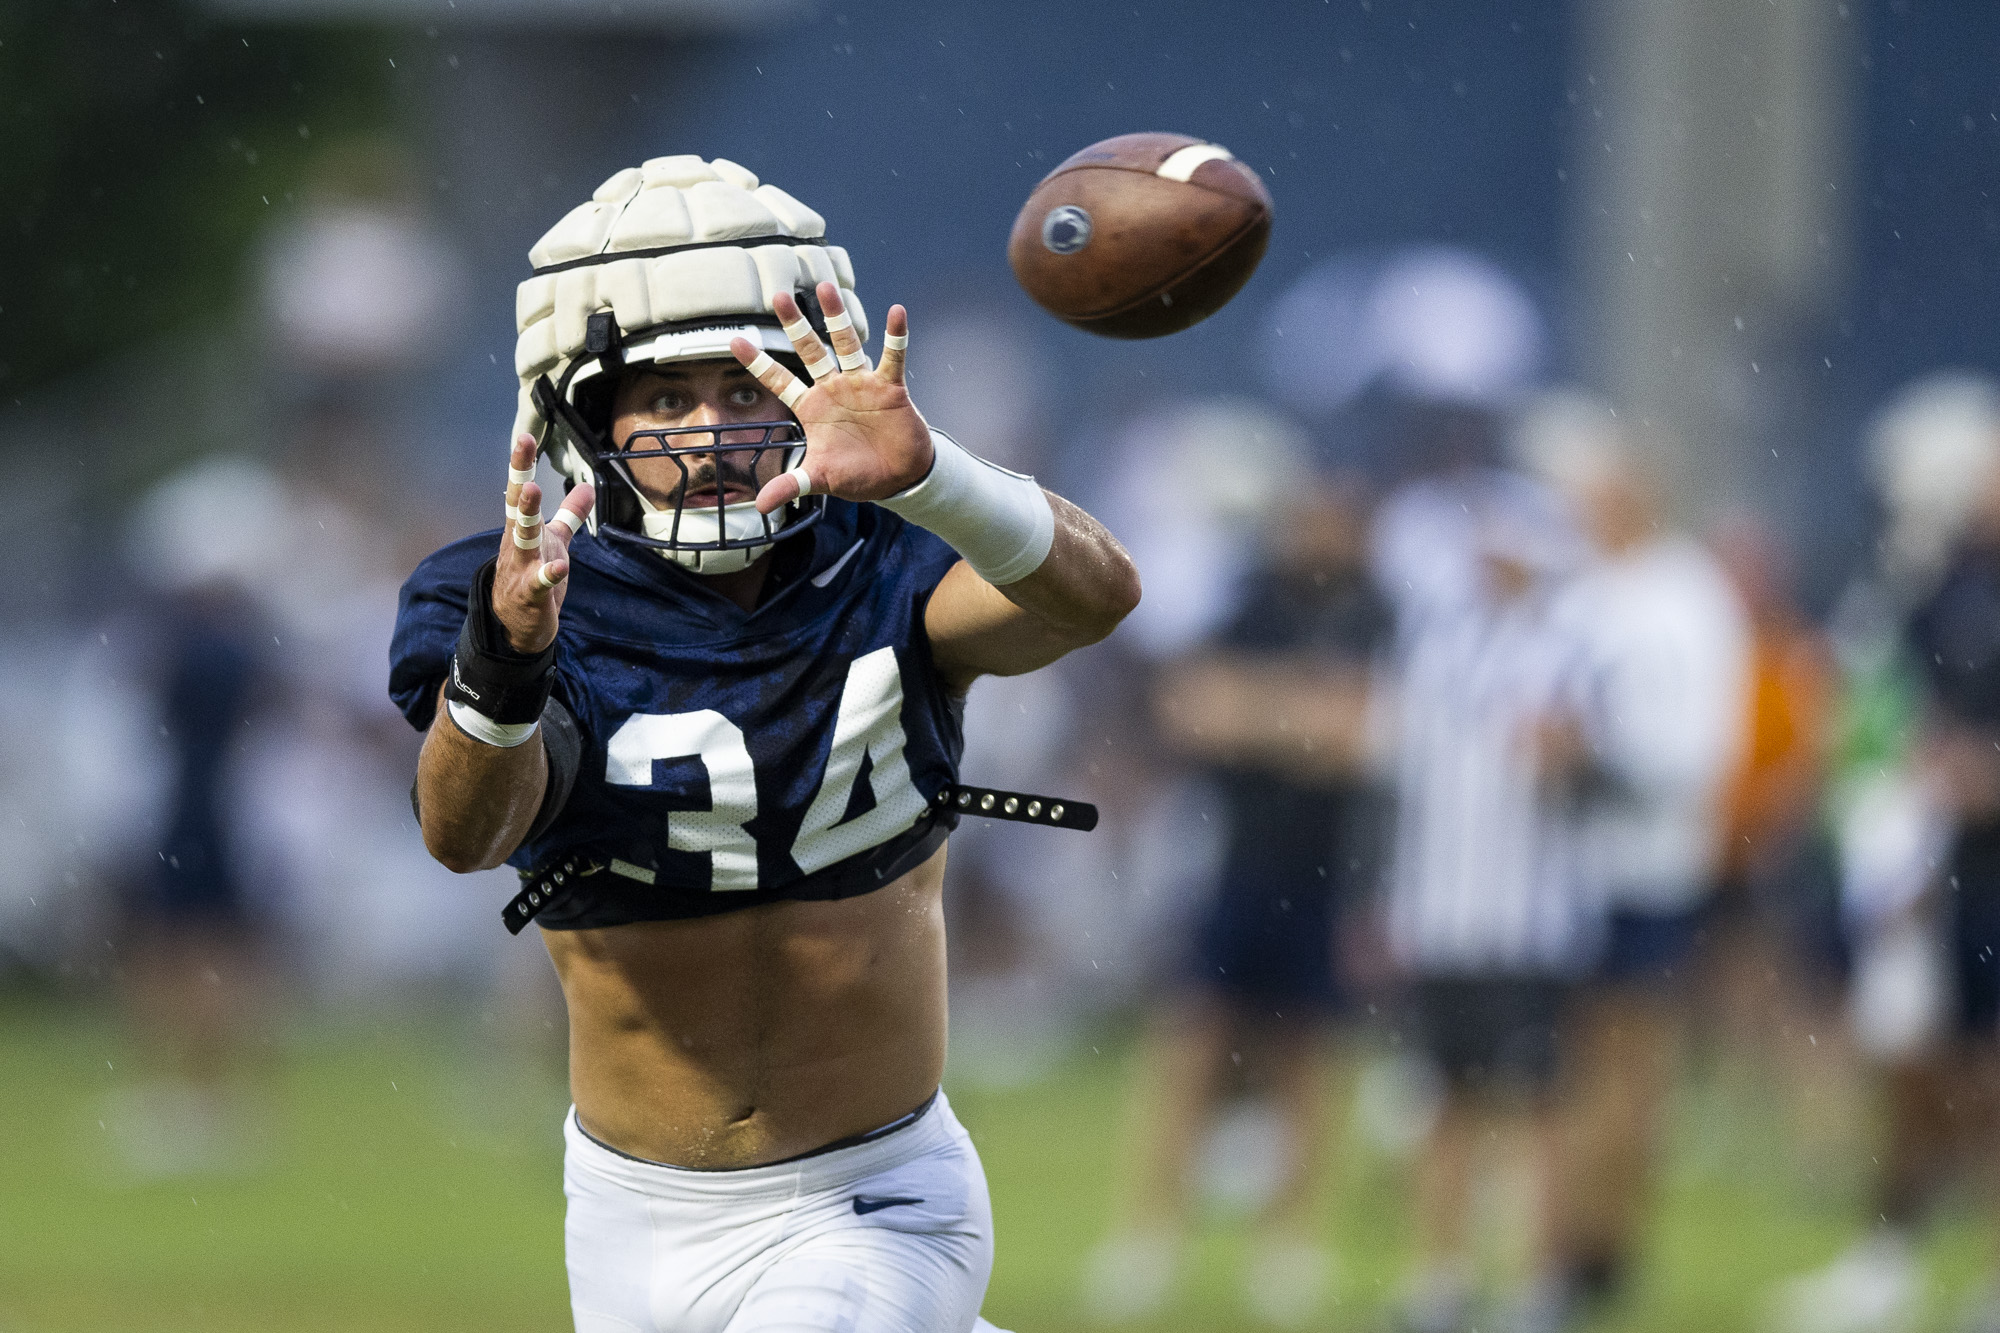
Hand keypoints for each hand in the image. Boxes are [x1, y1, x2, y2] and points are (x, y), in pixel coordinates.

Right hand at [495, 433, 594, 653]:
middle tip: (522, 448)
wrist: (517, 625)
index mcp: (522, 530)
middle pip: (517, 507)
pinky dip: (548, 575)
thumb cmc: (532, 577)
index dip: (521, 465)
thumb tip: (587, 486)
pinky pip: (539, 583)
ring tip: (534, 491)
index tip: (523, 438)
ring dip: (527, 514)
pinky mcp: (530, 594)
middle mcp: (517, 544)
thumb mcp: (553, 543)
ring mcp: (520, 568)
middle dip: (521, 476)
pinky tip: (559, 566)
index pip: (520, 493)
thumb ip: (568, 515)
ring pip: (523, 538)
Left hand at [729, 282, 933, 513]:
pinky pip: (893, 357)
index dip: (758, 362)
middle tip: (778, 295)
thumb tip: (762, 506)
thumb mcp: (821, 479)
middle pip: (810, 350)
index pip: (779, 380)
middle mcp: (833, 389)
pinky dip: (896, 337)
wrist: (898, 478)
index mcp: (811, 407)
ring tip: (827, 287)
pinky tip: (897, 312)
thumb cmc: (857, 474)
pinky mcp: (890, 387)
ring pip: (846, 344)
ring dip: (838, 317)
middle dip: (795, 325)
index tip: (733, 339)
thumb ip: (793, 485)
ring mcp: (861, 384)